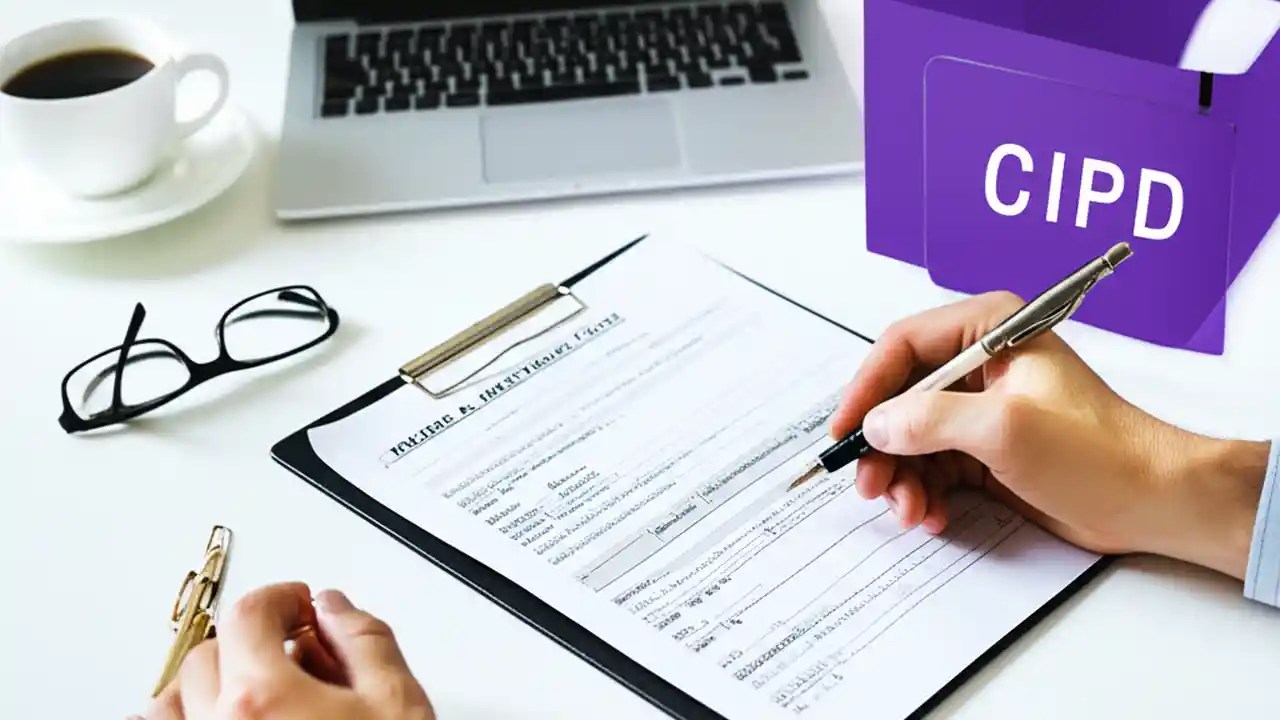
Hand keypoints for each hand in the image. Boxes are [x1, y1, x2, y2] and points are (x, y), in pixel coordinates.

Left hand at [141, 583, 433, 719]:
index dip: (281, 599)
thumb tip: (336, 610)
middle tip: (292, 651)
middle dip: (251, 645)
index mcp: (262, 700)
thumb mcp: (397, 705)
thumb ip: (365, 642)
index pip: (250, 614)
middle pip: (208, 656)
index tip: (298, 607)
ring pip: (168, 706)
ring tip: (251, 695)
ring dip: (206, 689)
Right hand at [830, 291, 1267, 579]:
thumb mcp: (1005, 428)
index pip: (902, 345)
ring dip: (901, 476)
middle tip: (869, 483)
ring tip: (910, 510)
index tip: (846, 430)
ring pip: (910, 437)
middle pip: (899, 396)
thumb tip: (876, 425)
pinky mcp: (984, 448)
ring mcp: (981, 407)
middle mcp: (980, 363)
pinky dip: (924, 492)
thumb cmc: (1099, 451)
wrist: (1150, 500)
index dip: (867, 388)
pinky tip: (933, 515)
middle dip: (882, 445)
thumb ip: (931, 419)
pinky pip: (932, 466)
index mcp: (990, 331)